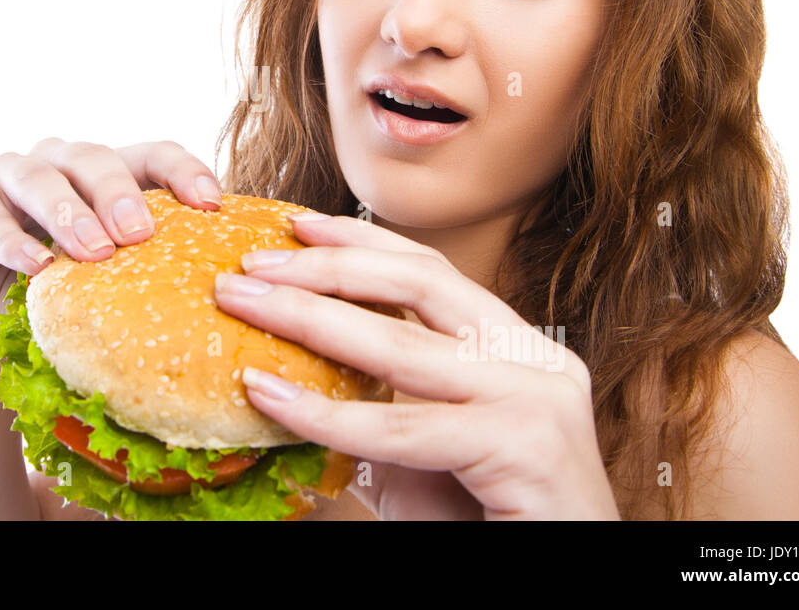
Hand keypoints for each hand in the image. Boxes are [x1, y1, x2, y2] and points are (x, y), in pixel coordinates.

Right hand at [0, 138, 224, 348]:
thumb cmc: (66, 296)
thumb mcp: (113, 283)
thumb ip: (152, 274)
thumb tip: (224, 300)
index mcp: (109, 174)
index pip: (152, 154)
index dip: (182, 170)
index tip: (211, 203)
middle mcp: (61, 162)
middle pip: (96, 159)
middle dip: (120, 193)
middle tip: (140, 233)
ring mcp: (9, 177)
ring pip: (40, 176)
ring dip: (67, 211)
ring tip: (92, 251)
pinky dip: (8, 237)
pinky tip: (32, 266)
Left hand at [212, 213, 620, 519]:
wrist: (558, 581)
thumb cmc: (481, 523)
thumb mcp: (422, 448)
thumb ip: (382, 398)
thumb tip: (288, 364)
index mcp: (516, 348)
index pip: (433, 272)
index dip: (362, 241)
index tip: (296, 223)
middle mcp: (536, 360)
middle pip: (421, 283)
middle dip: (327, 266)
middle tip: (253, 261)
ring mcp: (538, 399)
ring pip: (403, 346)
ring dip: (307, 318)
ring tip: (241, 302)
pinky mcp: (527, 448)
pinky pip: (404, 428)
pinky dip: (327, 414)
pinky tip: (269, 395)